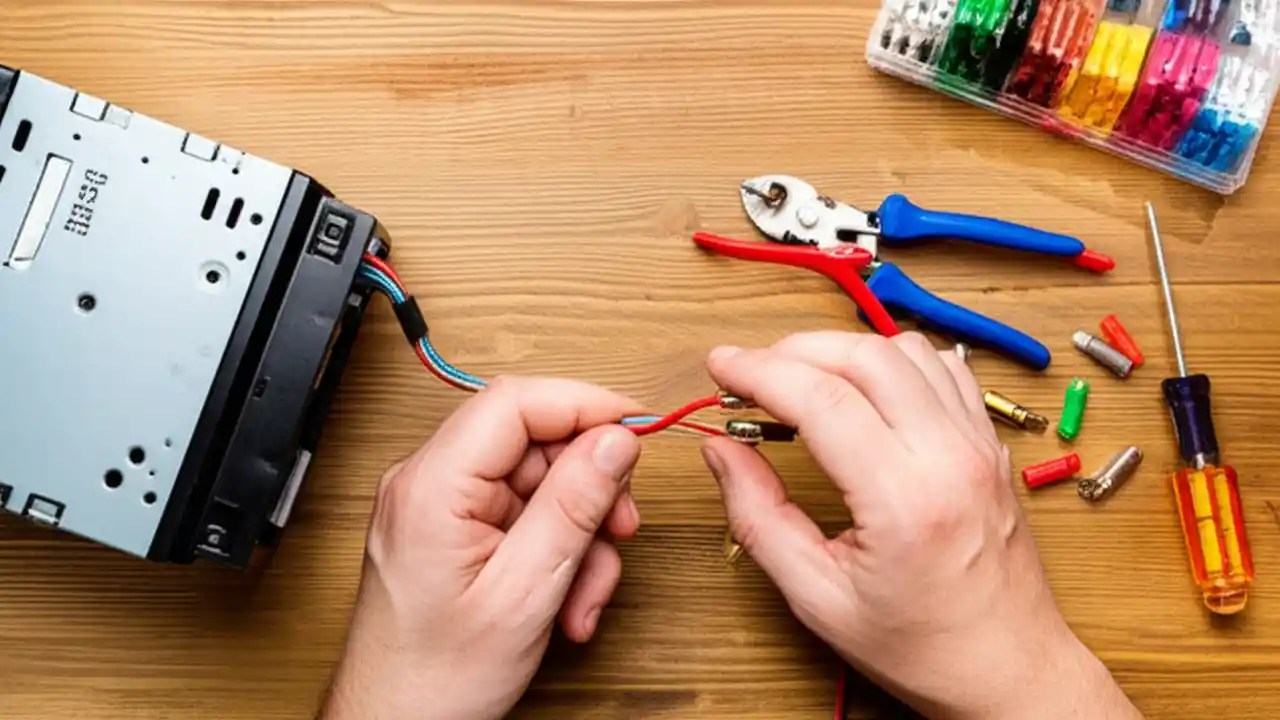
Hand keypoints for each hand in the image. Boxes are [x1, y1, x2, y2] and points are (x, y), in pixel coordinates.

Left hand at [322, 377, 642, 719]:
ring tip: (584, 593)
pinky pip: (525, 516)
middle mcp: (429, 484)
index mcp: (431, 487)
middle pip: (535, 442)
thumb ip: (573, 508)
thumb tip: (615, 440)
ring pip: (540, 485)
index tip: (637, 430)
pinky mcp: (455, 531)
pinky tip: (564, 601)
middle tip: (619, 529)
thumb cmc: (434, 681)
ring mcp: (441, 508)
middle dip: (589, 489)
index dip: (586, 406)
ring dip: (579, 536)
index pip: (516, 403)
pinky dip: (558, 553)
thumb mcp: (524, 594)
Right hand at [700, 332, 1141, 719]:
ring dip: (843, 350)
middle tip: (750, 375)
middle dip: (793, 350)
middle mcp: (951, 458)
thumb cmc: (921, 646)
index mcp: (905, 501)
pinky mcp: (990, 444)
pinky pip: (943, 369)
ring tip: (802, 381)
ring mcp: (979, 445)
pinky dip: (893, 360)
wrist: (1008, 669)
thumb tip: (722, 450)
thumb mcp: (817, 597)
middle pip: (864, 355)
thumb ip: (758, 517)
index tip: (720, 368)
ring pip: (906, 349)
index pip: (821, 398)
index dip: (758, 371)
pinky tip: (863, 388)